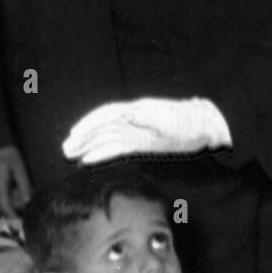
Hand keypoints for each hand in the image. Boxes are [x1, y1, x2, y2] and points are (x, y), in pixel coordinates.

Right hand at [0, 145, 31, 216]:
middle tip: (30, 193)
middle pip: (5, 201)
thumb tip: (28, 200)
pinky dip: (9, 187)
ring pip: (3, 194)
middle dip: (18, 200)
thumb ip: (24, 185)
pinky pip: (0, 188)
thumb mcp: (18, 168)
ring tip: (24, 183)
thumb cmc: (5, 153)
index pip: (5, 208)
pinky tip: (15, 179)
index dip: (13, 217)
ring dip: (14, 193)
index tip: (21, 224)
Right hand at [62, 97, 231, 163]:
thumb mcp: (172, 119)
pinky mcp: (142, 143)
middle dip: (84, 137)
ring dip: (89, 146)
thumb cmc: (189, 122)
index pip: (108, 115)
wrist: (206, 126)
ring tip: (70, 155)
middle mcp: (133, 121)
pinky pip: (117, 148)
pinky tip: (90, 160)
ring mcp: (136, 132)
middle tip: (65, 149)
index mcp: (137, 112)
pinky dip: (102, 153)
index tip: (75, 132)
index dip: (90, 123)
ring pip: (106, 138)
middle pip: (103, 128)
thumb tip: (129, 114)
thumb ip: (150, 117)